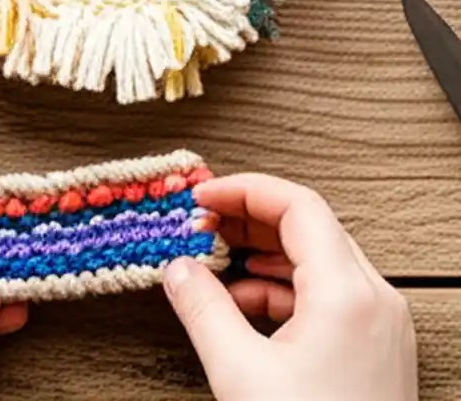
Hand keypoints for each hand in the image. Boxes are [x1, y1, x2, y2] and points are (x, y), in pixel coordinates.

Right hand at [164, 173, 417, 400]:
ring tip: (215, 262)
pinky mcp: (376, 349)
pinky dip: (284, 289)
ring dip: (264, 255)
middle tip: (202, 222)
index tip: (200, 196)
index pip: (297, 206)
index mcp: (346, 294)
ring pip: (320, 262)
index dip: (243, 191)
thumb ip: (202, 309)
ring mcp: (381, 325)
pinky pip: (329, 296)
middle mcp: (375, 300)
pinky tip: (243, 305)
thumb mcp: (238, 371)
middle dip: (250, 219)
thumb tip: (179, 270)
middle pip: (311, 228)